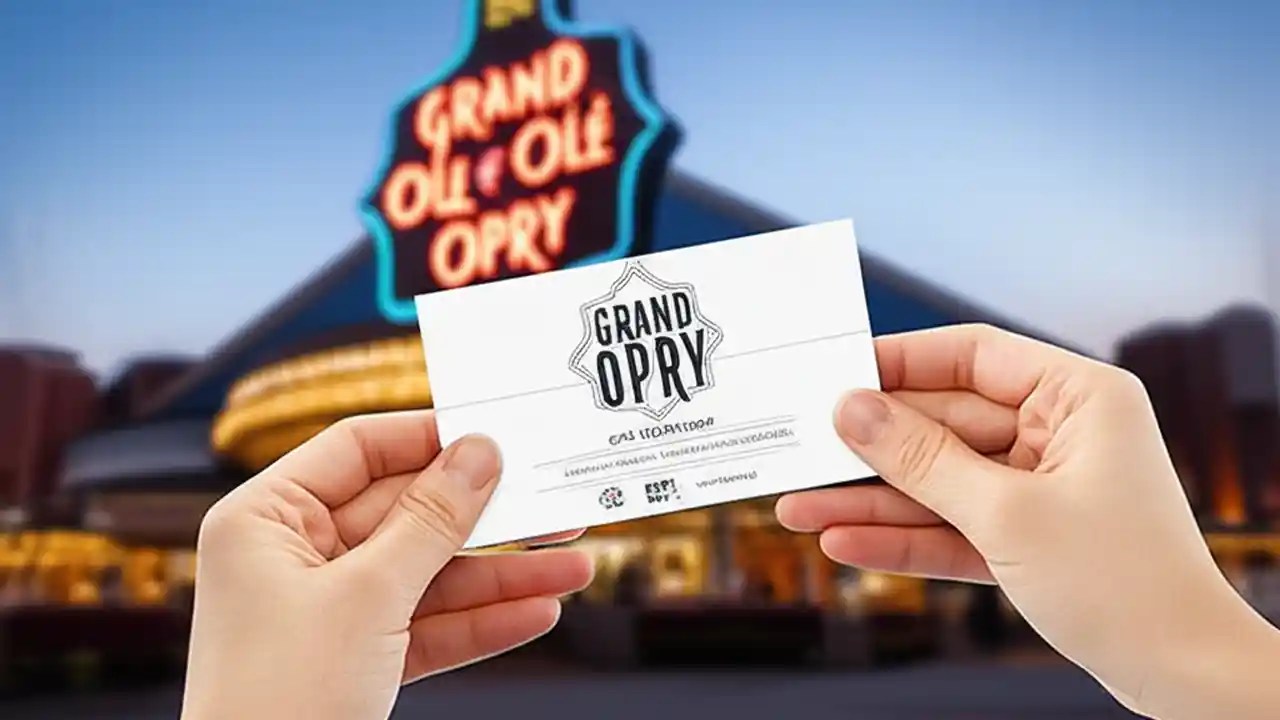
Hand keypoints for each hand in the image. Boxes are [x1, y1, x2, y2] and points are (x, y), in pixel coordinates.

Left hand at [181, 411, 593, 719]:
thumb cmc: (279, 699)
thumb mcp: (367, 596)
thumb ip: (431, 520)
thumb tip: (479, 454)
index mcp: (267, 519)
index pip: (359, 449)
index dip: (431, 438)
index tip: (498, 435)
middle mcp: (294, 555)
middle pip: (408, 513)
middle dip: (487, 518)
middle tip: (556, 504)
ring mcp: (327, 609)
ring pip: (429, 575)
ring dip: (501, 576)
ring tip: (574, 568)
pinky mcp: (355, 658)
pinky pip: (428, 626)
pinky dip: (481, 622)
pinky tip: (536, 613)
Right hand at [777, 324, 1279, 719]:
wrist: (1184, 677)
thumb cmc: (1126, 584)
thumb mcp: (1007, 513)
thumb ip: (921, 459)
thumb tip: (853, 410)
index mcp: (1079, 399)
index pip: (972, 356)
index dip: (900, 362)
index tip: (837, 373)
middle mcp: (1060, 435)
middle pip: (942, 425)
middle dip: (871, 449)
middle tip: (803, 452)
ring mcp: (1041, 488)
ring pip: (937, 483)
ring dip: (871, 501)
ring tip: (801, 507)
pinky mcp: (1027, 539)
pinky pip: (950, 527)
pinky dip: (902, 538)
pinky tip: (844, 542)